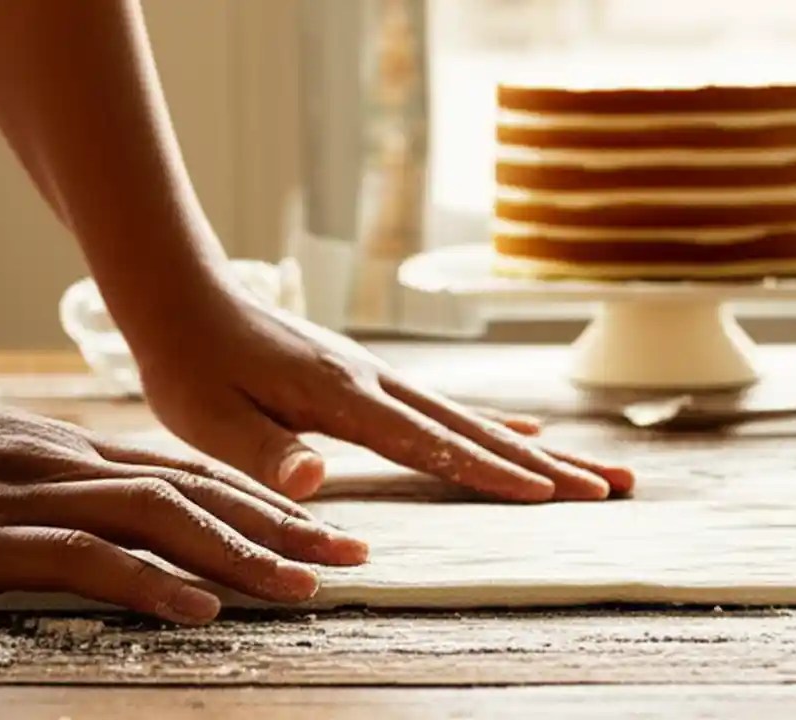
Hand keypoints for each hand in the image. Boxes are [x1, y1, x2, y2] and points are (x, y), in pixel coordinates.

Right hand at [0, 400, 368, 624]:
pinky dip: (146, 583)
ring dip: (240, 553)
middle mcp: (62, 462)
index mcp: (69, 450)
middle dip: (281, 523)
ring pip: (159, 517)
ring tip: (302, 586)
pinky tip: (200, 608)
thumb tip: (130, 521)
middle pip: (197, 489)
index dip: (263, 500)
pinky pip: (81, 558)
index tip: (324, 525)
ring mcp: (25, 497)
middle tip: (352, 552)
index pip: (189, 473)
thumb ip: (65, 490)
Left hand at [130, 286, 634, 502]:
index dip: (492, 471)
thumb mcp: (208, 419)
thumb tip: (315, 476)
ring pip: (474, 418)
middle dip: (547, 464)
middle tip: (609, 487)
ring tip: (592, 470)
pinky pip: (449, 407)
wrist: (186, 297)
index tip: (551, 491)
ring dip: (539, 448)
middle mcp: (379, 384)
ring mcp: (383, 378)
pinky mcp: (376, 379)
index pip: (431, 444)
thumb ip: (266, 451)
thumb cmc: (191, 364)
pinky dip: (496, 423)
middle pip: (477, 430)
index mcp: (344, 399)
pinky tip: (529, 432)